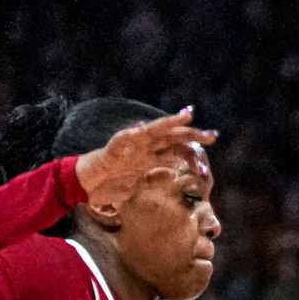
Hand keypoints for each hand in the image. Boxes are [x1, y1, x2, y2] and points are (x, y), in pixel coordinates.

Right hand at [75, 107, 215, 211]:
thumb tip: (172, 174)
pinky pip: (126, 138)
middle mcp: (143, 148)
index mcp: (150, 156)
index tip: (209, 158)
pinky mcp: (114, 147)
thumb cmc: (110, 183)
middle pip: (172, 137)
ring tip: (187, 116)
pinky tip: (146, 127)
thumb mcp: (137, 183)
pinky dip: (136, 133)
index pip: (176, 149)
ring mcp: (130, 146)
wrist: (86, 183)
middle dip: (192, 135)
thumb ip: (154, 177)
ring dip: (170, 123)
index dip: (193, 152)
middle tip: (213, 135)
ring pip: (154, 131)